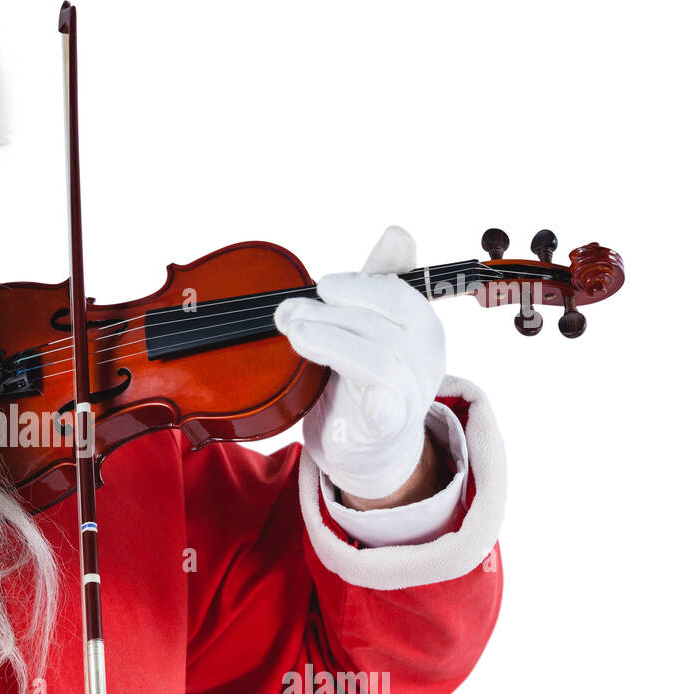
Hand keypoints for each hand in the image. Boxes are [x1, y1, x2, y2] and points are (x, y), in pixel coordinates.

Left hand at [274, 226, 445, 499]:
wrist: (369, 446)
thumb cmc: (364, 375)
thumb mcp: (370, 323)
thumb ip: (375, 282)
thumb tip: (398, 230)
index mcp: (421, 323)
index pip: (396, 294)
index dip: (357, 286)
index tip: (320, 285)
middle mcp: (425, 354)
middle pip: (378, 323)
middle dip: (327, 313)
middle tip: (285, 311)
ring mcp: (412, 390)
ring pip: (374, 357)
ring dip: (328, 340)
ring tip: (292, 333)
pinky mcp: (392, 424)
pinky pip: (383, 404)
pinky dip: (366, 393)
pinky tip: (332, 378)